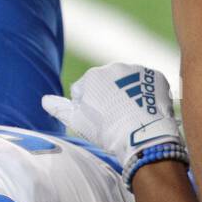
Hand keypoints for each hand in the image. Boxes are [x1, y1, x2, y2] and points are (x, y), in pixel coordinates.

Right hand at [41, 62, 182, 168]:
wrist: (142, 134)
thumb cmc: (106, 130)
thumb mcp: (77, 121)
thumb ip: (59, 108)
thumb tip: (44, 100)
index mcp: (93, 75)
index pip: (85, 90)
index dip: (88, 108)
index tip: (98, 122)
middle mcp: (115, 67)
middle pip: (108, 84)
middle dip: (109, 98)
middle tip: (115, 119)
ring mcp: (138, 70)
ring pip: (129, 84)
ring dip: (128, 95)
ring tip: (131, 116)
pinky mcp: (156, 77)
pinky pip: (148, 86)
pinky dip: (147, 96)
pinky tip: (145, 111)